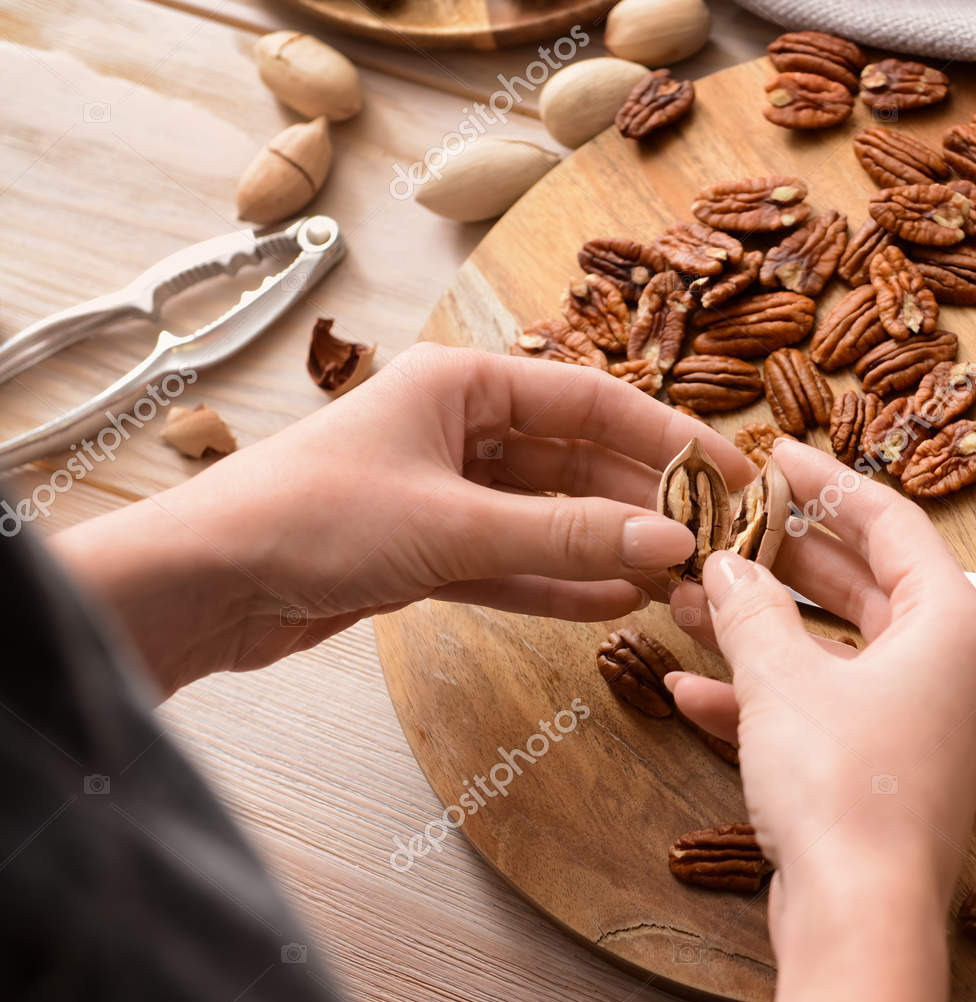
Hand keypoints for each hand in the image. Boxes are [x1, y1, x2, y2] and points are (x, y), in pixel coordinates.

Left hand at [51, 343, 749, 695]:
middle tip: (713, 544)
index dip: (670, 440)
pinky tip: (615, 604)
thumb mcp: (454, 525)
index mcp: (463, 383)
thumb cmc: (309, 520)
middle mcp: (458, 427)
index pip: (593, 404)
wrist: (202, 586)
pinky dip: (559, 581)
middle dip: (644, 504)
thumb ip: (567, 534)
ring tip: (677, 581)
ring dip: (609, 548)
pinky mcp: (425, 549)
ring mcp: (443, 491)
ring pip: (550, 516)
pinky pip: (513, 561)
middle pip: (578, 462)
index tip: (732, 476)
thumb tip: (670, 541)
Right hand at [666, 438, 975, 1001]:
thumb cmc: (845, 790)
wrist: (862, 920)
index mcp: (955, 624)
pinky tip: (694, 692)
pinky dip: (771, 699)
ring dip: (764, 631)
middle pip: (863, 587)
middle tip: (728, 526)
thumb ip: (752, 611)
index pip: (893, 523)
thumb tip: (726, 569)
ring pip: (838, 653)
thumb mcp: (782, 681)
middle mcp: (954, 669)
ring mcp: (926, 725)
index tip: (777, 455)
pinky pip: (829, 713)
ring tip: (691, 601)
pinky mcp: (891, 774)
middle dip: (784, 562)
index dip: (828, 482)